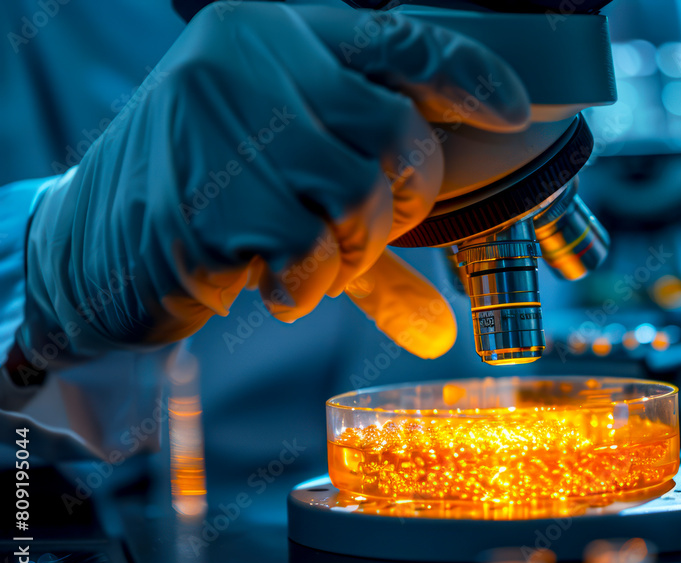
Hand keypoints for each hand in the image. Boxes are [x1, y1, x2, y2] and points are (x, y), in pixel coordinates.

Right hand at [19, 2, 529, 370]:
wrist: (90, 249)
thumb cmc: (204, 203)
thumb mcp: (281, 186)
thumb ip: (363, 237)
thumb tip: (440, 331)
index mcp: (270, 36)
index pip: (396, 39)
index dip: (466, 73)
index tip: (513, 109)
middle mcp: (246, 64)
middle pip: (391, 129)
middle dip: (402, 196)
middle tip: (369, 227)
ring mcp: (224, 129)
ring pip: (358, 194)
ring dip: (352, 248)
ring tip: (310, 257)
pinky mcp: (209, 204)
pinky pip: (310, 252)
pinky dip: (309, 284)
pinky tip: (271, 280)